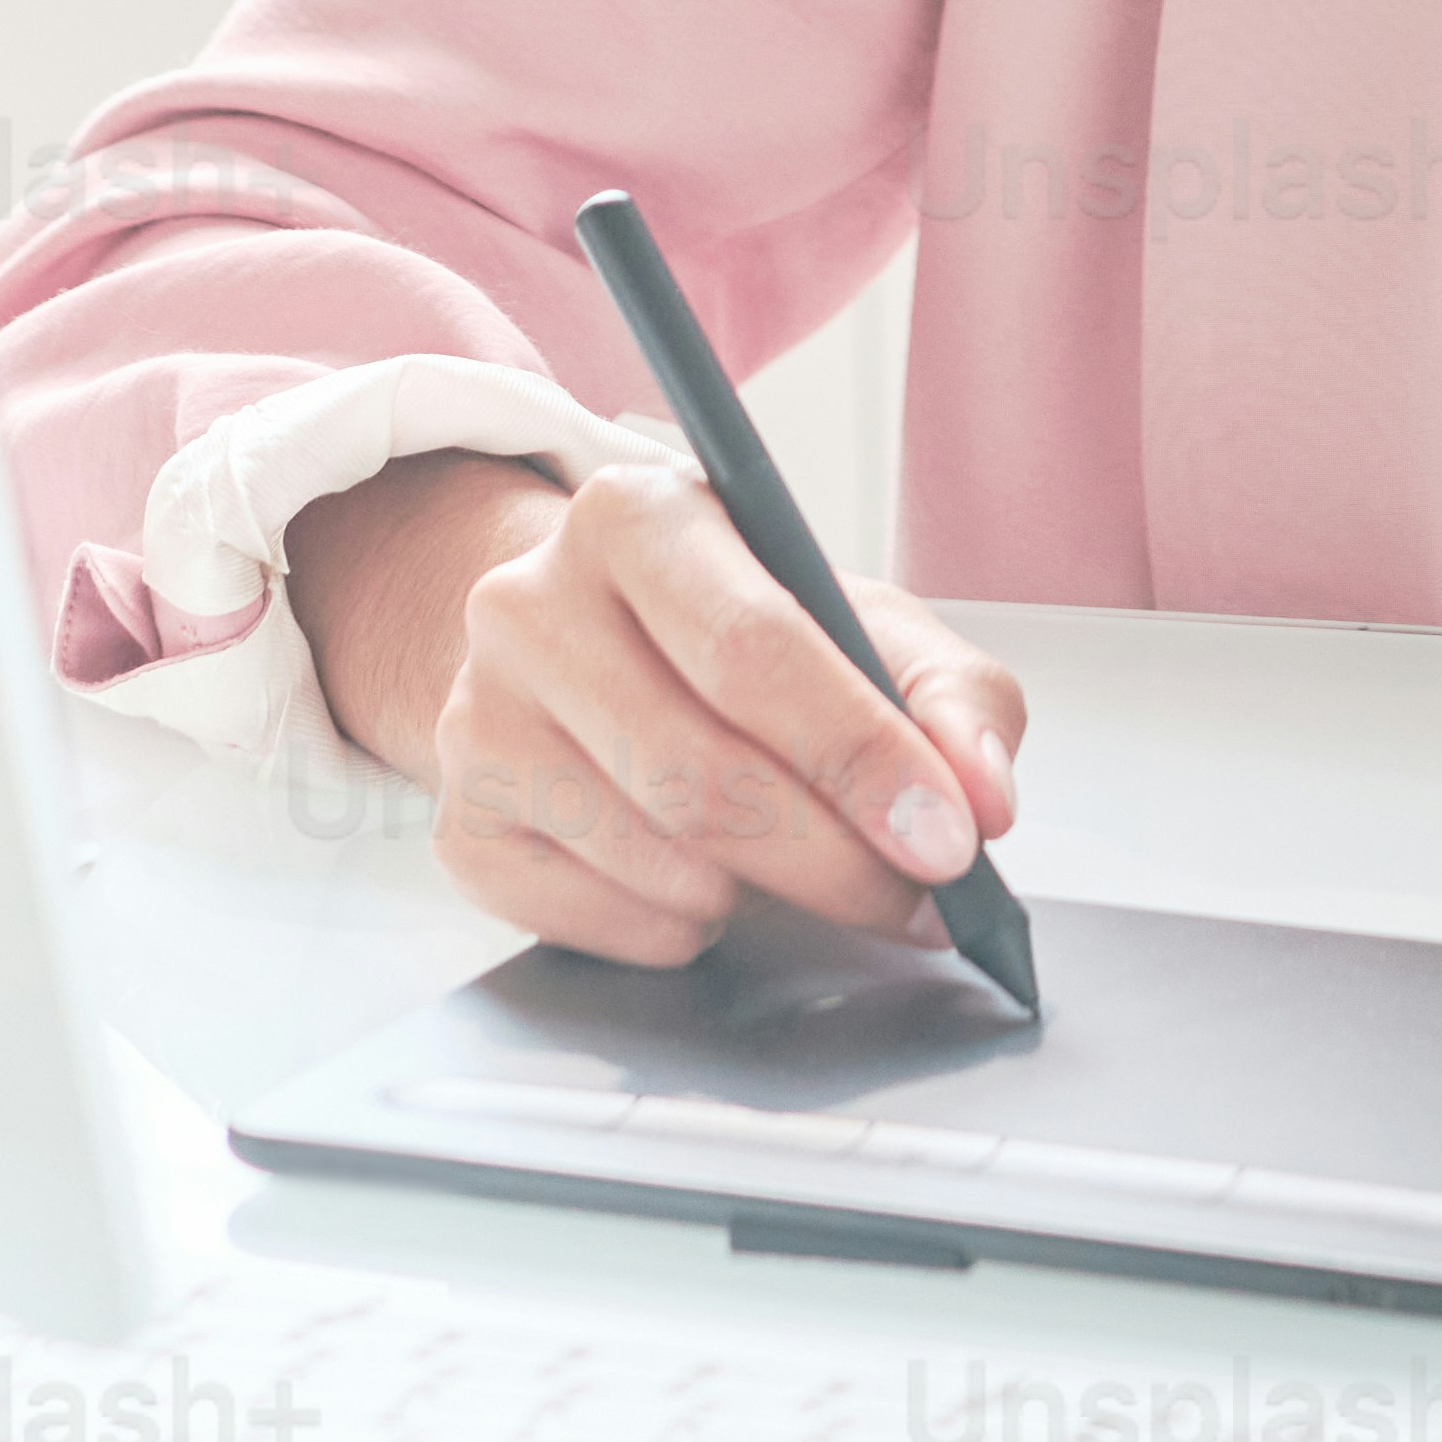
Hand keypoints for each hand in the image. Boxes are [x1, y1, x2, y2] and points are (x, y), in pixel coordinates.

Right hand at [283, 431, 1029, 972]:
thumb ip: (950, 697)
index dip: (860, 756)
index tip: (948, 843)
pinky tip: (705, 882)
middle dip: (835, 859)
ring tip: (803, 867)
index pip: (754, 648)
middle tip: (915, 901)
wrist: (582, 642)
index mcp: (638, 514)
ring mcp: (479, 719)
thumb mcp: (859, 619)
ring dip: (760, 894)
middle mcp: (530, 603)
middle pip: (699, 773)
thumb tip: (982, 799)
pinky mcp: (459, 824)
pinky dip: (681, 927)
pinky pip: (597, 922)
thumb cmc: (738, 629)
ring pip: (653, 858)